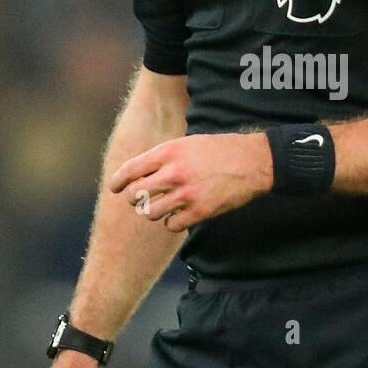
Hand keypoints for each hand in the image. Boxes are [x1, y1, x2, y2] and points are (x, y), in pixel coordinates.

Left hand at [108, 132, 273, 232]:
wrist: (252, 162)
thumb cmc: (219, 149)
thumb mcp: (188, 143)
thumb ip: (163, 157)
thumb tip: (139, 171)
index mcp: (169, 152)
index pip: (130, 170)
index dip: (117, 181)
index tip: (115, 187)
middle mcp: (173, 173)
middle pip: (134, 195)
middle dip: (133, 198)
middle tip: (140, 198)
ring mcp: (186, 194)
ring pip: (149, 213)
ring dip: (152, 211)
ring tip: (162, 206)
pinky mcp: (199, 211)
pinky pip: (171, 224)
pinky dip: (172, 222)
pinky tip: (179, 214)